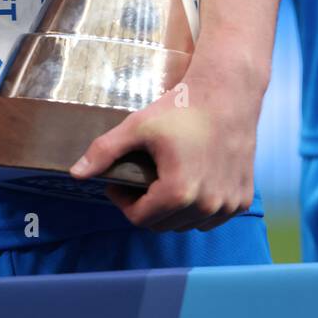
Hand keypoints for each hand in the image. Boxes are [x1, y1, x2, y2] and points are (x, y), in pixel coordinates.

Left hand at [68, 54, 262, 231]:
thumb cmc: (182, 107)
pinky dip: (198, 208)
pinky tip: (191, 182)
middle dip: (146, 207)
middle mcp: (206, 206)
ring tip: (164, 180)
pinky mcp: (242, 201)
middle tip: (140, 180)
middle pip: (163, 224)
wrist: (228, 93)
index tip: (121, 182)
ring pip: (187, 224)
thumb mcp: (138, 126)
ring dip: (172, 210)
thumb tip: (75, 174)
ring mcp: (227, 206)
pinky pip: (211, 218)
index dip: (123, 201)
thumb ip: (105, 151)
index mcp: (178, 192)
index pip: (139, 218)